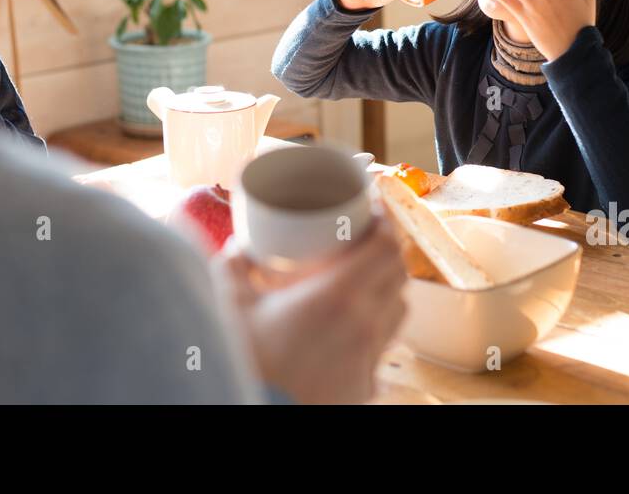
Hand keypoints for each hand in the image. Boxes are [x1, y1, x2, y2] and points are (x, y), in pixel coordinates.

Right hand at [212, 217, 407, 403]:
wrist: (252, 417)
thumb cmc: (244, 364)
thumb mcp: (229, 306)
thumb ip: (232, 267)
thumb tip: (236, 247)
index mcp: (337, 298)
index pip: (386, 248)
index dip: (385, 223)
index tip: (373, 211)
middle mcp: (363, 327)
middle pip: (398, 275)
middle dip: (387, 251)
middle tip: (365, 240)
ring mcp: (368, 360)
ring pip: (398, 311)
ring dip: (386, 289)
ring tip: (362, 281)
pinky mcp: (363, 386)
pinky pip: (382, 347)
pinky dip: (373, 328)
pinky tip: (349, 327)